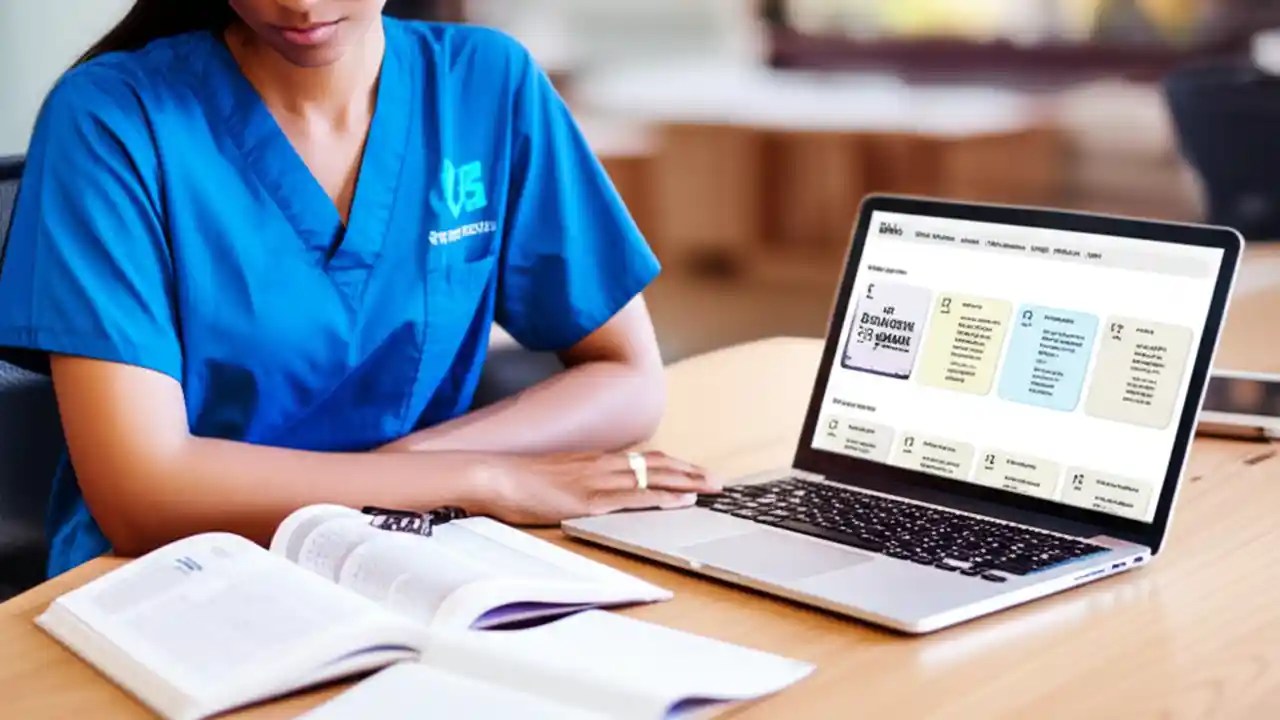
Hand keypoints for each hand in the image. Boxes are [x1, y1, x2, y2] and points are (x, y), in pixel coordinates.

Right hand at [476, 451, 722, 525]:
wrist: (492, 476)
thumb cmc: (515, 481)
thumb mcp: (554, 476)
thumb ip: (576, 479)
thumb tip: (587, 489)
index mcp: (593, 460)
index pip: (643, 459)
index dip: (672, 465)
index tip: (693, 470)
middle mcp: (601, 464)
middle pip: (657, 465)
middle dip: (690, 472)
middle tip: (718, 480)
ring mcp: (597, 480)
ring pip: (653, 477)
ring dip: (686, 482)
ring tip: (712, 487)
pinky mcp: (590, 499)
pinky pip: (635, 497)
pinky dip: (663, 498)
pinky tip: (682, 500)